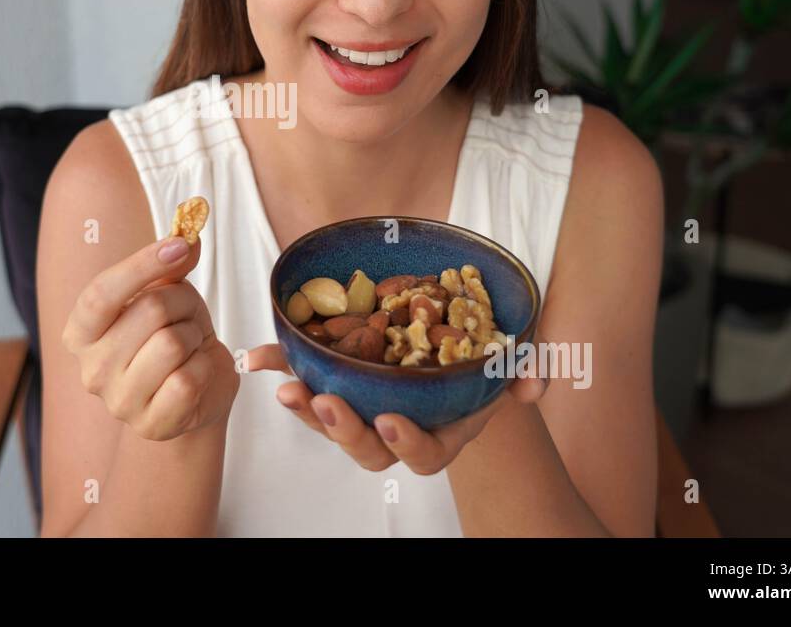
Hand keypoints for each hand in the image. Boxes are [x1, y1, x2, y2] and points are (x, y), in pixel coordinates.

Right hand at [62, 234, 238, 441]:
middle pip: (149, 311)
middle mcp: (90, 370)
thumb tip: (187, 236)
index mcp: (81, 332)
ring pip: (171, 343)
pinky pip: (188, 379)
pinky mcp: (151, 425)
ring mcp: (118, 402)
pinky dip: (204, 368)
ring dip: (194, 336)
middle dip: (183, 303)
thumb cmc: (173, 336)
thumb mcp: (169, 294)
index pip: (101, 293)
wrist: (195, 393)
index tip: (179, 245)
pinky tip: (196, 372)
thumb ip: (172, 264)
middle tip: (187, 315)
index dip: (142, 265)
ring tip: (190, 345)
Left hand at [247, 344, 546, 473]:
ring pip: (331, 422)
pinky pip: (304, 379)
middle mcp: (396, 427)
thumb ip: (523, 372)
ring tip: (286, 387)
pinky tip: (256, 357)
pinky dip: (279, 364)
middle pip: (365, 449)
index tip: (391, 421)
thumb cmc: (478, 356)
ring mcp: (362, 406)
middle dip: (344, 430)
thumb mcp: (506, 358)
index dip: (407, 443)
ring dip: (306, 407)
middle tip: (328, 402)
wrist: (449, 334)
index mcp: (438, 431)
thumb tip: (534, 385)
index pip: (422, 456)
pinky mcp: (334, 377)